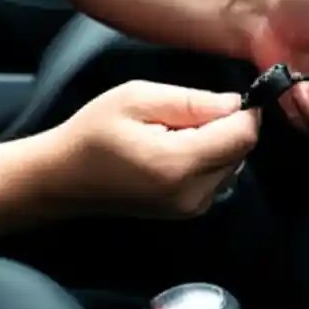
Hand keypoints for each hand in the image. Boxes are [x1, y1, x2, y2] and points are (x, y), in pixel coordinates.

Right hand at [47, 81, 258, 218]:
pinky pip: (218, 176)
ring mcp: (192, 207)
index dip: (244, 110)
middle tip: (183, 115)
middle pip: (241, 150)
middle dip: (226, 126)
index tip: (222, 97)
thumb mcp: (138, 98)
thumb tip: (236, 103)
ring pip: (233, 162)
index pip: (243, 136)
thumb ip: (192, 101)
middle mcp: (193, 193)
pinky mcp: (189, 211)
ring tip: (173, 133)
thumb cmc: (93, 133)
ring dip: (217, 142)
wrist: (65, 179)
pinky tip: (174, 150)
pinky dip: (207, 158)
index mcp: (179, 164)